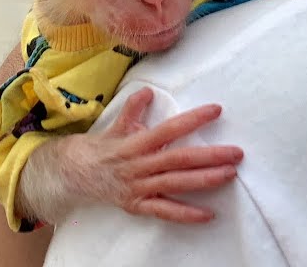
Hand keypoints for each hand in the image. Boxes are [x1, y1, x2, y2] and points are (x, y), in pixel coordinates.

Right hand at [65, 87, 243, 222]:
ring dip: (205, 180)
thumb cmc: (99, 149)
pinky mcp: (136, 206)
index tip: (216, 111)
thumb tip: (148, 92)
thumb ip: (134, 109)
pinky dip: (186, 214)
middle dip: (210, 156)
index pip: (168, 129)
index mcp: (134, 143)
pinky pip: (164, 211)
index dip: (192, 120)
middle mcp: (138, 165)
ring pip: (175, 183)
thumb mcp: (115, 126)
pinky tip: (208, 214)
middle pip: (178, 159)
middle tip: (236, 152)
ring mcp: (138, 187)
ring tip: (229, 174)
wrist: (70, 175)